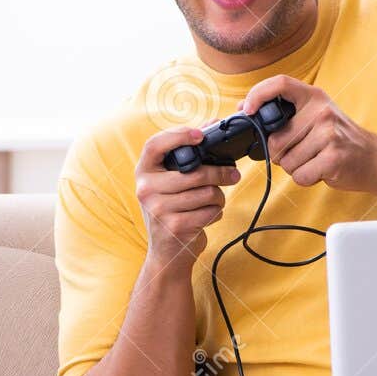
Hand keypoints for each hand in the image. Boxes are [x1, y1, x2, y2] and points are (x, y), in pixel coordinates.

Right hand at [135, 125, 242, 271]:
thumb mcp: (171, 183)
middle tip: (233, 175)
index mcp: (143, 173)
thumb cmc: (172, 210)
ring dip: (218, 198)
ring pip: (206, 193)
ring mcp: (158, 209)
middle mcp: (146, 189)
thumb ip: (189, 155)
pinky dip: (215, 214)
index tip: (200, 134)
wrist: (166, 253)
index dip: (178, 135)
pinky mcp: (174, 227)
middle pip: (194, 172)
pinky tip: (206, 217)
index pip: (154, 145)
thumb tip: (211, 122)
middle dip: (219, 174)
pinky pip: (209, 212)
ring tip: (212, 202)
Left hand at [238, 75, 376, 193]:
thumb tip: (247, 111)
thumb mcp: (317, 116)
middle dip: (280, 155)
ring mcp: (328, 134)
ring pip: (286, 161)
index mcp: (314, 97)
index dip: (257, 94)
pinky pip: (299, 176)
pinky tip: (321, 171)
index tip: (246, 109)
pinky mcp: (333, 157)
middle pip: (275, 140)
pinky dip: (306, 179)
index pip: (280, 83)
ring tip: (315, 160)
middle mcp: (321, 111)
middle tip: (302, 153)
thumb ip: (288, 114)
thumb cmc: (339, 140)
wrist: (376, 159)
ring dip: (295, 168)